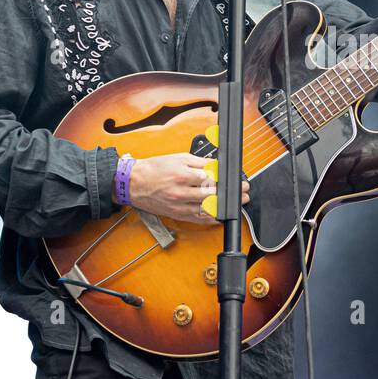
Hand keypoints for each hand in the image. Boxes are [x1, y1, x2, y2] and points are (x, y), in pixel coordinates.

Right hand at [128, 153, 249, 225]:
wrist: (133, 183)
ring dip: (225, 206)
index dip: (227, 179)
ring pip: (208, 209)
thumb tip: (217, 167)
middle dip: (231, 193)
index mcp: (184, 175)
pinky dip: (211, 218)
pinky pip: (198, 220)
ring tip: (238, 203)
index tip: (238, 180)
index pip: (213, 178)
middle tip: (244, 191)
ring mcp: (180, 206)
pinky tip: (221, 215)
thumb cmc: (155, 169)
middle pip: (214, 194)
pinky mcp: (177, 215)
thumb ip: (200, 163)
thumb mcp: (179, 158)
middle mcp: (182, 192)